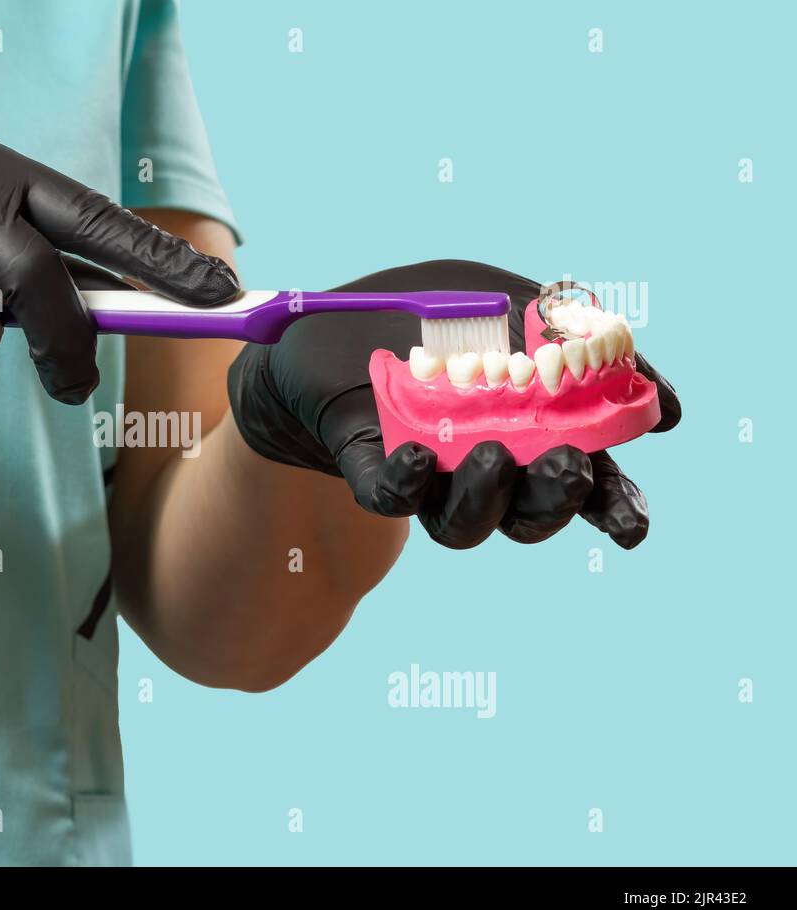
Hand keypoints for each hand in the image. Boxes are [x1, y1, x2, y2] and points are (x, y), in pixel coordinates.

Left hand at [227, 260, 680, 549]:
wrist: (324, 319)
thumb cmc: (430, 311)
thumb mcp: (516, 307)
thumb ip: (586, 347)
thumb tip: (663, 407)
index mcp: (530, 437)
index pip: (580, 488)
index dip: (611, 509)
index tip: (632, 524)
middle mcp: (482, 470)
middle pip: (528, 514)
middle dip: (551, 498)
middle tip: (563, 464)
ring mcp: (426, 476)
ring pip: (464, 522)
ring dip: (484, 494)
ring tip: (491, 452)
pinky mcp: (369, 470)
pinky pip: (390, 498)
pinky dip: (404, 486)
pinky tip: (413, 463)